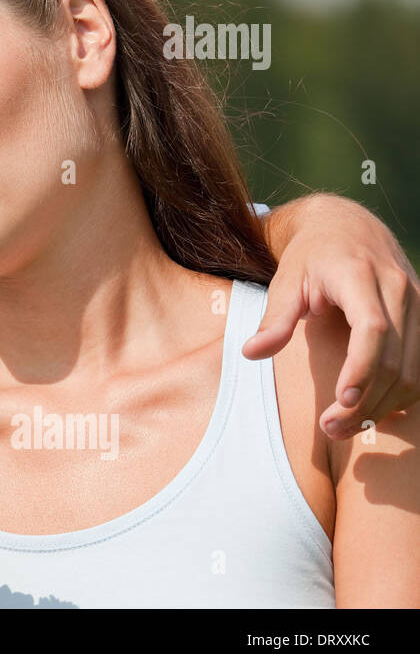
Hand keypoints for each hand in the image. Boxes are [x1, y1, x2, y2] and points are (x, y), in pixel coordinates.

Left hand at [244, 195, 418, 438]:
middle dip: (368, 400)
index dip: (362, 367)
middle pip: (396, 357)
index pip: (373, 328)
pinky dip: (403, 392)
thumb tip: (251, 353)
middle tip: (333, 428)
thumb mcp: (285, 280)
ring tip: (348, 426)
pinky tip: (375, 410)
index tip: (343, 400)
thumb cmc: (310, 256)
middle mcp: (398, 288)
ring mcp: (419, 302)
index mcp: (360, 276)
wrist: (346, 225)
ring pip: (415, 367)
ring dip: (386, 404)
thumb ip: (274, 318)